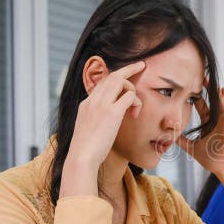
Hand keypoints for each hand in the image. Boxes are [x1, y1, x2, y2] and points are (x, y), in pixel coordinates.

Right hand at [61, 62, 144, 197]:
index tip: (126, 73)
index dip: (116, 76)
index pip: (102, 83)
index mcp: (86, 104)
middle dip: (129, 68)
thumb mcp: (89, 130)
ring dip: (133, 90)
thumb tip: (108, 121)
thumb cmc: (86, 150)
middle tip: (142, 65)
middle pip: (112, 76)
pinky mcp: (111, 113)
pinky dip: (136, 102)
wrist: (81, 158)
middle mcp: (93, 101)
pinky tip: (135, 114)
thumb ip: (97, 120)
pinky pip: (129, 96)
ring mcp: (101, 105)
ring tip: (135, 108)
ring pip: (120, 81)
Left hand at [175, 86, 223, 179]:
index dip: (196, 96)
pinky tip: (223, 90)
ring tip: (208, 78)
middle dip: (206, 88)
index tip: (187, 86)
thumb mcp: (193, 148)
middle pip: (212, 99)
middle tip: (198, 75)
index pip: (202, 106)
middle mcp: (219, 120)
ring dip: (216, 89)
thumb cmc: (214, 160)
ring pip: (222, 100)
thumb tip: (169, 137)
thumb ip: (182, 141)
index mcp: (210, 123)